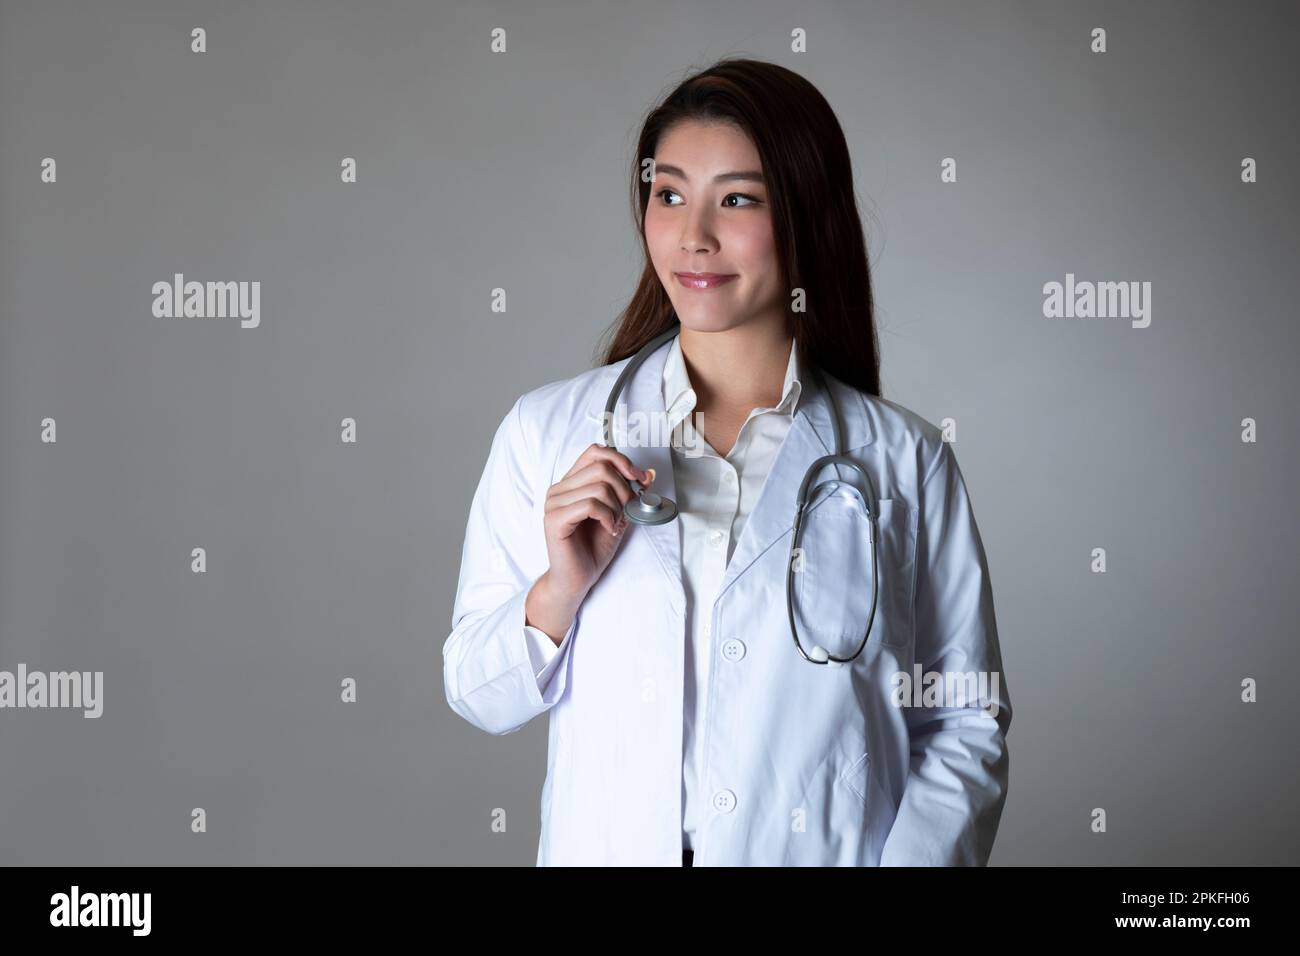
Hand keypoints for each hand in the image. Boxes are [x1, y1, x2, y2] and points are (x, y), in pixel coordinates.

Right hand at [526, 444, 649, 640]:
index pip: (595, 452)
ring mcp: (554, 503)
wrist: (578, 578)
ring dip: (616, 507)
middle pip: (601, 467)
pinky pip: (591, 505)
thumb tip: (649, 473)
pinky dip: (608, 517)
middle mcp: (559, 489)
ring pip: (599, 486)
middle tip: (626, 511)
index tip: (639, 479)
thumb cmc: (594, 547)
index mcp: (571, 483)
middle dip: (624, 488)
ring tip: (615, 524)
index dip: (621, 460)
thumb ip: (629, 493)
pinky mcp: (555, 519)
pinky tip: (609, 529)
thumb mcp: (618, 514)